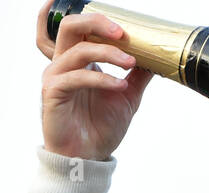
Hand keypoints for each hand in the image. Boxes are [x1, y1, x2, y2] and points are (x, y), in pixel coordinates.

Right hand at [38, 2, 152, 160]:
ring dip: (108, 53)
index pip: (81, 27)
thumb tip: (156, 60)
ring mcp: (56, 76)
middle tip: (123, 33)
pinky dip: (102, 79)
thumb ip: (138, 76)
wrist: (88, 157)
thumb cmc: (101, 127)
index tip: (128, 28)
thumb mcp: (127, 97)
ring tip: (131, 63)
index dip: (100, 20)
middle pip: (71, 25)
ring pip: (78, 50)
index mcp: (78, 59)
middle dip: (98, 23)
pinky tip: (120, 85)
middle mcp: (64, 63)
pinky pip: (76, 78)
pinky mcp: (52, 93)